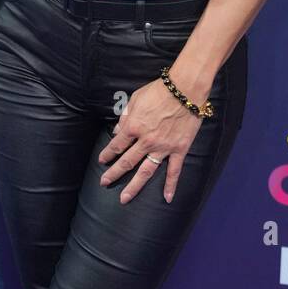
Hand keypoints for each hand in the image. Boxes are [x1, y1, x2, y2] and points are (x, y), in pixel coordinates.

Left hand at [97, 78, 203, 203]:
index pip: (117, 145)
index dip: (108, 154)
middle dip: (114, 173)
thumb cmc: (159, 91)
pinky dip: (171, 185)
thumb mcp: (136, 98)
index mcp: (134, 127)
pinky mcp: (179, 150)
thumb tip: (117, 131)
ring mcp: (163, 148)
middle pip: (127, 161)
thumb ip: (125, 116)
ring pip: (146, 171)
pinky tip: (167, 198)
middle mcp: (146, 141)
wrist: (185, 89)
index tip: (102, 160)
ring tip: (124, 199)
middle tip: (104, 183)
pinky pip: (174, 171)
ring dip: (134, 186)